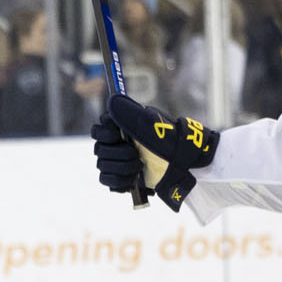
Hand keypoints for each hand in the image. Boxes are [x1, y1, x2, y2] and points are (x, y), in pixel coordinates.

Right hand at [92, 92, 214, 209]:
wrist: (184, 163)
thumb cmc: (170, 140)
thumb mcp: (152, 123)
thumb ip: (130, 113)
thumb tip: (112, 100)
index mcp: (120, 128)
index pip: (97, 130)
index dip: (105, 134)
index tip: (119, 136)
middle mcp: (116, 144)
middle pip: (99, 150)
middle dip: (119, 154)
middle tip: (137, 155)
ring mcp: (117, 161)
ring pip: (103, 166)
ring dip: (122, 168)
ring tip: (140, 168)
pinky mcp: (120, 178)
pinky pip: (107, 181)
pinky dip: (121, 181)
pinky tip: (135, 178)